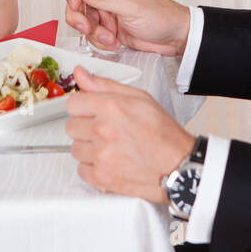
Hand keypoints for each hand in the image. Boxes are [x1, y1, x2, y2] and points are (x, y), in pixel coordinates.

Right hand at [63, 0, 191, 55]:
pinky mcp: (110, 29)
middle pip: (77, 1)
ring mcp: (108, 13)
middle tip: (87, 26)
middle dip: (79, 16)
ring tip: (110, 37)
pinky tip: (115, 42)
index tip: (76, 5)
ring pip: (84, 20)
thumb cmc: (162, 16)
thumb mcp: (132, 6)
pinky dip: (101, 41)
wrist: (175, 37)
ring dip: (93, 32)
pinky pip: (94, 35)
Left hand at [65, 67, 194, 203]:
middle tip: (106, 130)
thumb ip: (105, 85)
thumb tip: (80, 73)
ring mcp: (101, 156)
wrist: (179, 165)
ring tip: (110, 147)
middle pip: (71, 126)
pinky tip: (109, 162)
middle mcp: (102, 131)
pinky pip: (81, 169)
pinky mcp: (102, 178)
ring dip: (89, 148)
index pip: (73, 103)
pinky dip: (93, 167)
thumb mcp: (139, 98)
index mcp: (111, 107)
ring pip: (75, 148)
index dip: (83, 107)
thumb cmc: (163, 133)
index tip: (92, 112)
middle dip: (86, 127)